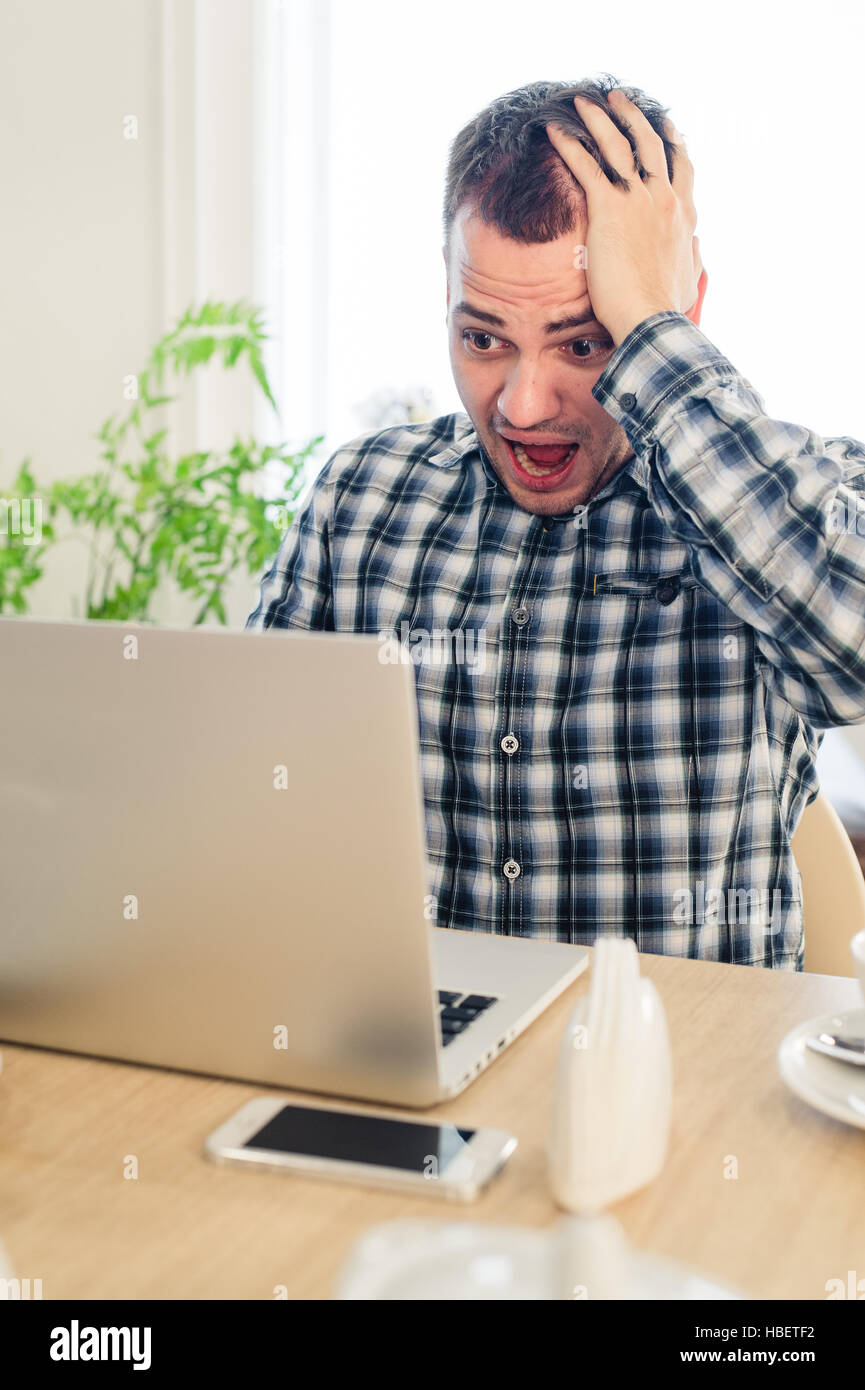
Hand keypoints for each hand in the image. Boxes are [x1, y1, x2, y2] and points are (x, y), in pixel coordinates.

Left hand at [546, 91, 705, 346]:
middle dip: (633, 117)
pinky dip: (569, 144)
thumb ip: (693, 257)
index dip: (674, 143)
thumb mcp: (690, 279)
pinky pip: (586, 166)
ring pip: (619, 144)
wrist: (651, 318)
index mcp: (684, 215)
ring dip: (600, 118)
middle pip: (651, 144)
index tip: (667, 127)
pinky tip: (553, 130)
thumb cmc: (666, 308)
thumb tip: (696, 246)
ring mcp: (638, 200)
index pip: (682, 167)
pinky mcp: (610, 208)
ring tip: (584, 102)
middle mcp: (665, 198)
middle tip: (619, 100)